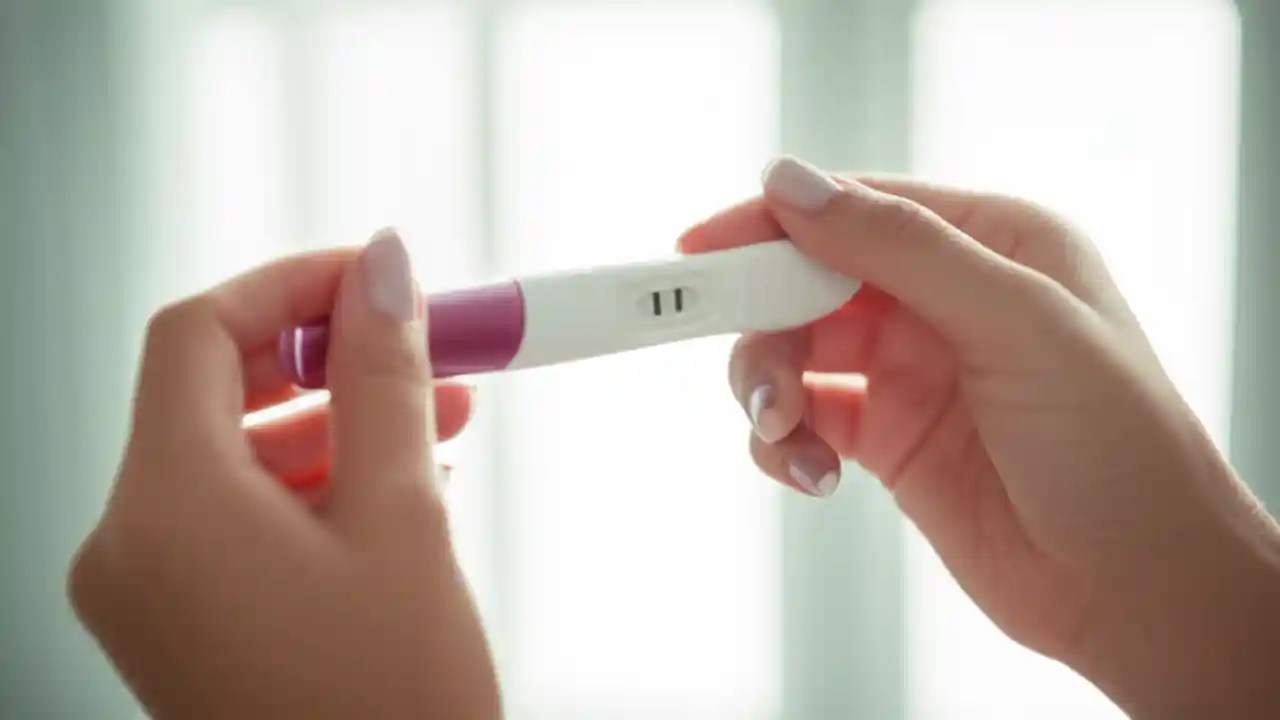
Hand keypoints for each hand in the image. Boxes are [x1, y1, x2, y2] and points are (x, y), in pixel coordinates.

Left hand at [67, 230, 499, 717]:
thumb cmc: (390, 711)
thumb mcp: (402, 520)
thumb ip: (384, 377)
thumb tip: (379, 270)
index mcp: (165, 511)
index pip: (197, 335)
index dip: (290, 285)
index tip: (374, 274)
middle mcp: (131, 545)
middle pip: (212, 390)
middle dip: (327, 355)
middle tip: (424, 338)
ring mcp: (151, 590)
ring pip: (235, 455)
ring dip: (335, 420)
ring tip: (441, 414)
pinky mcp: (184, 621)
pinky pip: (237, 515)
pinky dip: (313, 481)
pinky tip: (395, 480)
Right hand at [680, 157, 1279, 717]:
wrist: (1138, 589)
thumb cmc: (1116, 447)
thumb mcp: (1019, 323)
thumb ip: (902, 249)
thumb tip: (791, 182)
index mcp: (992, 242)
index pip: (857, 208)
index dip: (772, 223)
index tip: (700, 251)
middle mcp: (946, 297)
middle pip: (811, 280)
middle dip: (765, 322)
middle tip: (754, 373)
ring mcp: (913, 370)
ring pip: (796, 351)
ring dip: (770, 388)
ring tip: (786, 433)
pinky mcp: (888, 439)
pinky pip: (805, 419)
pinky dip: (786, 443)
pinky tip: (813, 474)